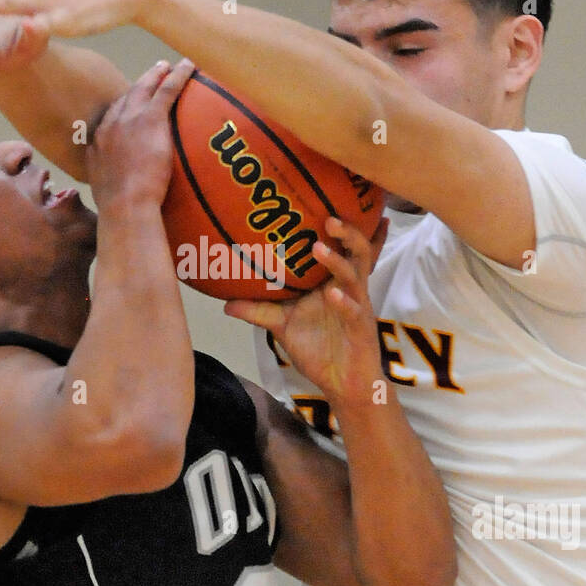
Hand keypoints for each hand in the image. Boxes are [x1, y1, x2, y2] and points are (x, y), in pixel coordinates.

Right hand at [88, 58, 195, 209]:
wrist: (125, 203)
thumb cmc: (119, 206)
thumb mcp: (105, 189)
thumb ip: (111, 178)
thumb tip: (118, 185)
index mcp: (99, 140)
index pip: (112, 115)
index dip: (125, 105)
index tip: (134, 101)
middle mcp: (110, 123)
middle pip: (127, 96)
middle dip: (140, 83)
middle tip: (153, 73)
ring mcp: (129, 119)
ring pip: (145, 88)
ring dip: (157, 74)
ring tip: (168, 66)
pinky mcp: (150, 118)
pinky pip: (166, 90)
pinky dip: (178, 76)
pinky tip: (188, 66)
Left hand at [225, 217, 389, 406]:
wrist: (343, 384)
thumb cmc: (319, 349)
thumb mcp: (283, 326)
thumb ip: (258, 311)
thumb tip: (225, 303)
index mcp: (335, 281)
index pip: (341, 246)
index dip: (342, 225)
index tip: (328, 201)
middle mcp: (349, 287)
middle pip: (357, 250)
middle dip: (347, 231)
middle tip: (328, 216)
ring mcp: (357, 306)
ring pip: (356, 275)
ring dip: (337, 261)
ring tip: (319, 249)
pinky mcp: (361, 328)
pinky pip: (353, 310)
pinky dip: (343, 301)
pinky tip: (332, 294)